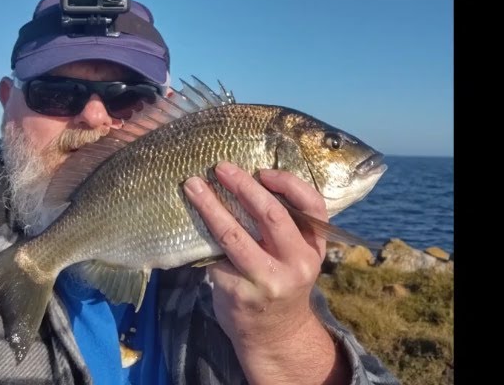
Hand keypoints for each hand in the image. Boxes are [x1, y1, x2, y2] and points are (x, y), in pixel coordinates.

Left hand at [184, 161, 346, 383]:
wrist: (275, 335)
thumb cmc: (282, 282)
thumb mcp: (297, 255)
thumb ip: (286, 225)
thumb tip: (245, 179)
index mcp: (313, 247)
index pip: (312, 205)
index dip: (288, 183)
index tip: (262, 171)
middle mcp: (297, 263)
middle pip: (272, 215)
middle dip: (243, 185)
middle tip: (221, 167)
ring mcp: (269, 280)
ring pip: (234, 235)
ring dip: (210, 206)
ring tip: (194, 186)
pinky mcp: (240, 293)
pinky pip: (216, 257)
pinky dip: (202, 238)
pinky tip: (189, 223)